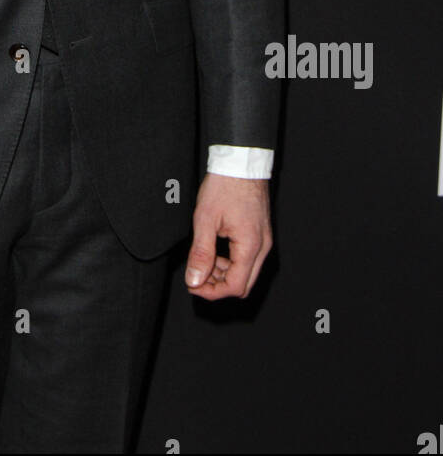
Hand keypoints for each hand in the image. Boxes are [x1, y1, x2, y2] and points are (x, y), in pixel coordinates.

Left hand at [185, 173, 272, 299]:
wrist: (241, 163)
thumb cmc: (225, 185)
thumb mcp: (205, 220)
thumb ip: (201, 253)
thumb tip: (194, 280)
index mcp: (251, 246)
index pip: (234, 286)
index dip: (211, 291)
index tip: (192, 284)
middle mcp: (263, 248)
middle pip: (243, 285)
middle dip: (218, 286)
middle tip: (196, 276)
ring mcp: (264, 241)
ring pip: (246, 274)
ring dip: (223, 275)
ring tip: (203, 262)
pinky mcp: (260, 235)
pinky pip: (248, 260)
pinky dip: (230, 263)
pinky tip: (215, 253)